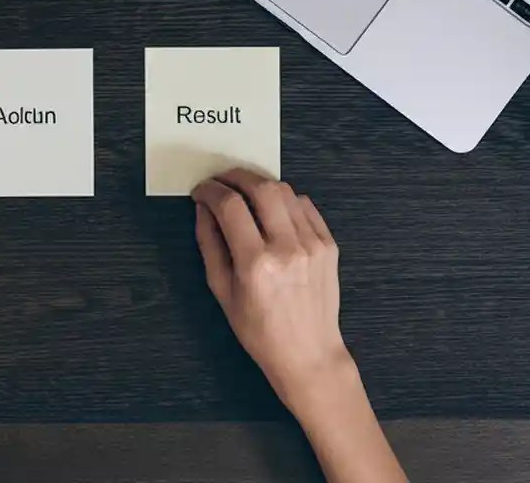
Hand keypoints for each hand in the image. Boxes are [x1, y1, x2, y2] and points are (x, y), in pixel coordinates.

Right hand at [192, 169, 349, 408]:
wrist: (308, 352)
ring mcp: (313, 244)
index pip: (230, 206)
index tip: (201, 191)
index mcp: (256, 263)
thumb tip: (203, 208)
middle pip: (261, 188)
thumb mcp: (221, 291)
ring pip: (285, 192)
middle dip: (235, 176)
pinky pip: (305, 206)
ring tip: (244, 193)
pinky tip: (271, 210)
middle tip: (221, 181)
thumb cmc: (257, 330)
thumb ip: (209, 244)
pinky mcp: (329, 244)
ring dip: (259, 185)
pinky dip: (284, 200)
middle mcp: (288, 247)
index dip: (210, 191)